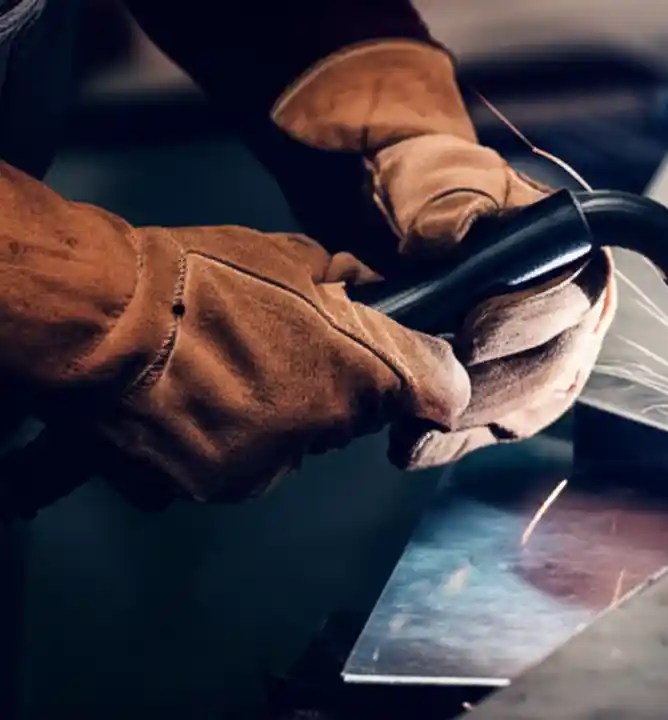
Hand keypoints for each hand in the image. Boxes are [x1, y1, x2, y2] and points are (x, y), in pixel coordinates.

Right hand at [3, 189, 471, 506]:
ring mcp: (277, 461)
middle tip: (285, 353)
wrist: (108, 321)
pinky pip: (247, 467)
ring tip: (227, 376)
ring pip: (299, 445)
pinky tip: (198, 406)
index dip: (435, 382)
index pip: (439, 390)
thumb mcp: (289, 256)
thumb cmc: (200, 277)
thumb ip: (341, 281)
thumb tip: (363, 286)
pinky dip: (231, 444)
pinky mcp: (224, 487)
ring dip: (280, 420)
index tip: (427, 379)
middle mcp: (332, 424)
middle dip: (336, 391)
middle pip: (358, 417)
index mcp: (364, 365)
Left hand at [272, 39, 616, 467]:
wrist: (395, 220)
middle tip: (433, 391)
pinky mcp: (515, 396)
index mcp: (575, 253)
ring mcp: (548, 359)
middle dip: (493, 387)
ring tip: (414, 428)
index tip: (469, 336)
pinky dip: (455, 443)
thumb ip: (446, 200)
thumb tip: (447, 235)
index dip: (526, 322)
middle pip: (556, 366)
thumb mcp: (435, 175)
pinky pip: (497, 430)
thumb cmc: (429, 188)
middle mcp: (576, 313)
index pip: (573, 299)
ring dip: (472, 423)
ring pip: (530, 409)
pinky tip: (414, 445)